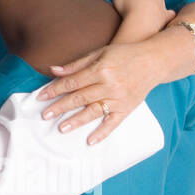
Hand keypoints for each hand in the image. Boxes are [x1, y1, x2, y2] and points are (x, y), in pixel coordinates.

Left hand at [38, 41, 162, 143]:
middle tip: (45, 115)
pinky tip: (90, 141)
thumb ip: (76, 64)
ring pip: (93, 111)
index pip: (72, 82)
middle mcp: (109, 85)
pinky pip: (113, 123)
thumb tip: (54, 70)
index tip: (41, 96)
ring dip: (76, 121)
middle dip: (60, 107)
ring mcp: (119, 98)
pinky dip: (102, 133)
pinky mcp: (127, 108)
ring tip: (62, 128)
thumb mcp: (99, 53)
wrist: (153, 60)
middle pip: (79, 98)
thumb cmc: (124, 54)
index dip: (54, 89)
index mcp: (100, 70)